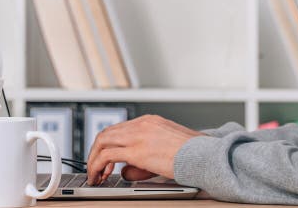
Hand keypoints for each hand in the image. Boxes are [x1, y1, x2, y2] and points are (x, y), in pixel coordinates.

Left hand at [86, 114, 203, 185]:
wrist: (204, 154)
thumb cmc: (192, 153)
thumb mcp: (165, 150)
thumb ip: (143, 159)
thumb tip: (125, 170)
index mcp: (150, 121)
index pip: (119, 129)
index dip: (108, 144)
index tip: (105, 159)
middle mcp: (141, 124)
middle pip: (107, 133)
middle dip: (96, 151)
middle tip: (95, 168)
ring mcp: (138, 135)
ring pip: (102, 141)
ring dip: (94, 159)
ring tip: (94, 174)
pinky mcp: (136, 151)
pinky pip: (107, 156)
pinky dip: (97, 166)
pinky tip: (99, 176)